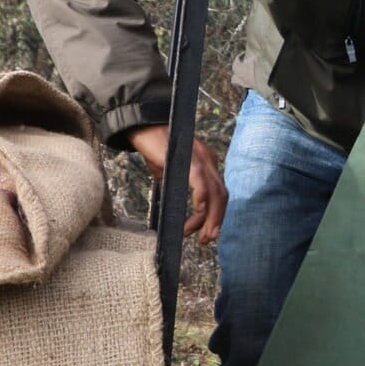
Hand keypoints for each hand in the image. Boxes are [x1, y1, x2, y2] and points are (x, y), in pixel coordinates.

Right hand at [125, 123, 226, 242]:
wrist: (143, 126)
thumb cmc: (155, 148)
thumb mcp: (169, 172)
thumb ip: (176, 187)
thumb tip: (175, 210)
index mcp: (207, 164)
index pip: (219, 193)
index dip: (218, 215)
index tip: (209, 232)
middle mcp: (209, 162)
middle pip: (221, 196)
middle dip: (217, 221)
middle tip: (207, 239)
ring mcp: (201, 160)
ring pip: (215, 193)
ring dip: (209, 217)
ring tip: (198, 234)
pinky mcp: (189, 160)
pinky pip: (201, 182)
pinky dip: (201, 199)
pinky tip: (198, 213)